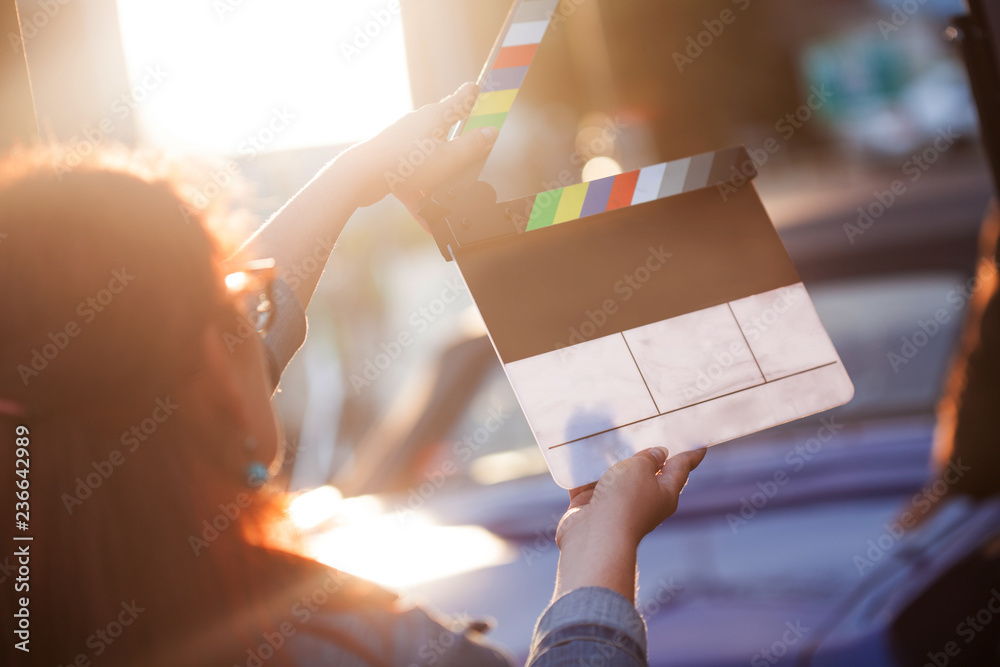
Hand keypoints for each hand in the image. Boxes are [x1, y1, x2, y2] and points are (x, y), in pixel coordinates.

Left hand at [341, 82, 498, 226]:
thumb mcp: (449, 158)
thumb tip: (491, 132)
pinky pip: (412, 179)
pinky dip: (420, 197)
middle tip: (474, 155)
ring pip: (429, 159)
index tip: (482, 89)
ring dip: (439, 179)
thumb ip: (472, 146)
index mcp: (436, 116)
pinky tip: (427, 222)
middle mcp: (419, 123)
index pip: (462, 98)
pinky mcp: (392, 160)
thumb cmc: (405, 162)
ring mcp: (404, 141)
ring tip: (447, 202)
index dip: (475, 94)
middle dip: (459, 144)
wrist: (362, 176)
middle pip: (446, 129)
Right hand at [552, 447, 706, 601]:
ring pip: (614, 478)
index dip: (691, 455)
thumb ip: (648, 458)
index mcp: (665, 493)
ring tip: (606, 436)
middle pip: (647, 473)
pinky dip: (582, 473)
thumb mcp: (641, 469)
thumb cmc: (625, 500)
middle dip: (647, 456)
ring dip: (610, 462)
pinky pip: (586, 485)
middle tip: (648, 431)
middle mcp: (642, 500)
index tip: (701, 446)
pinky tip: (576, 455)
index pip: (681, 468)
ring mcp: (615, 505)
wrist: (595, 536)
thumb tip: (657, 454)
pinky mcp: (589, 508)